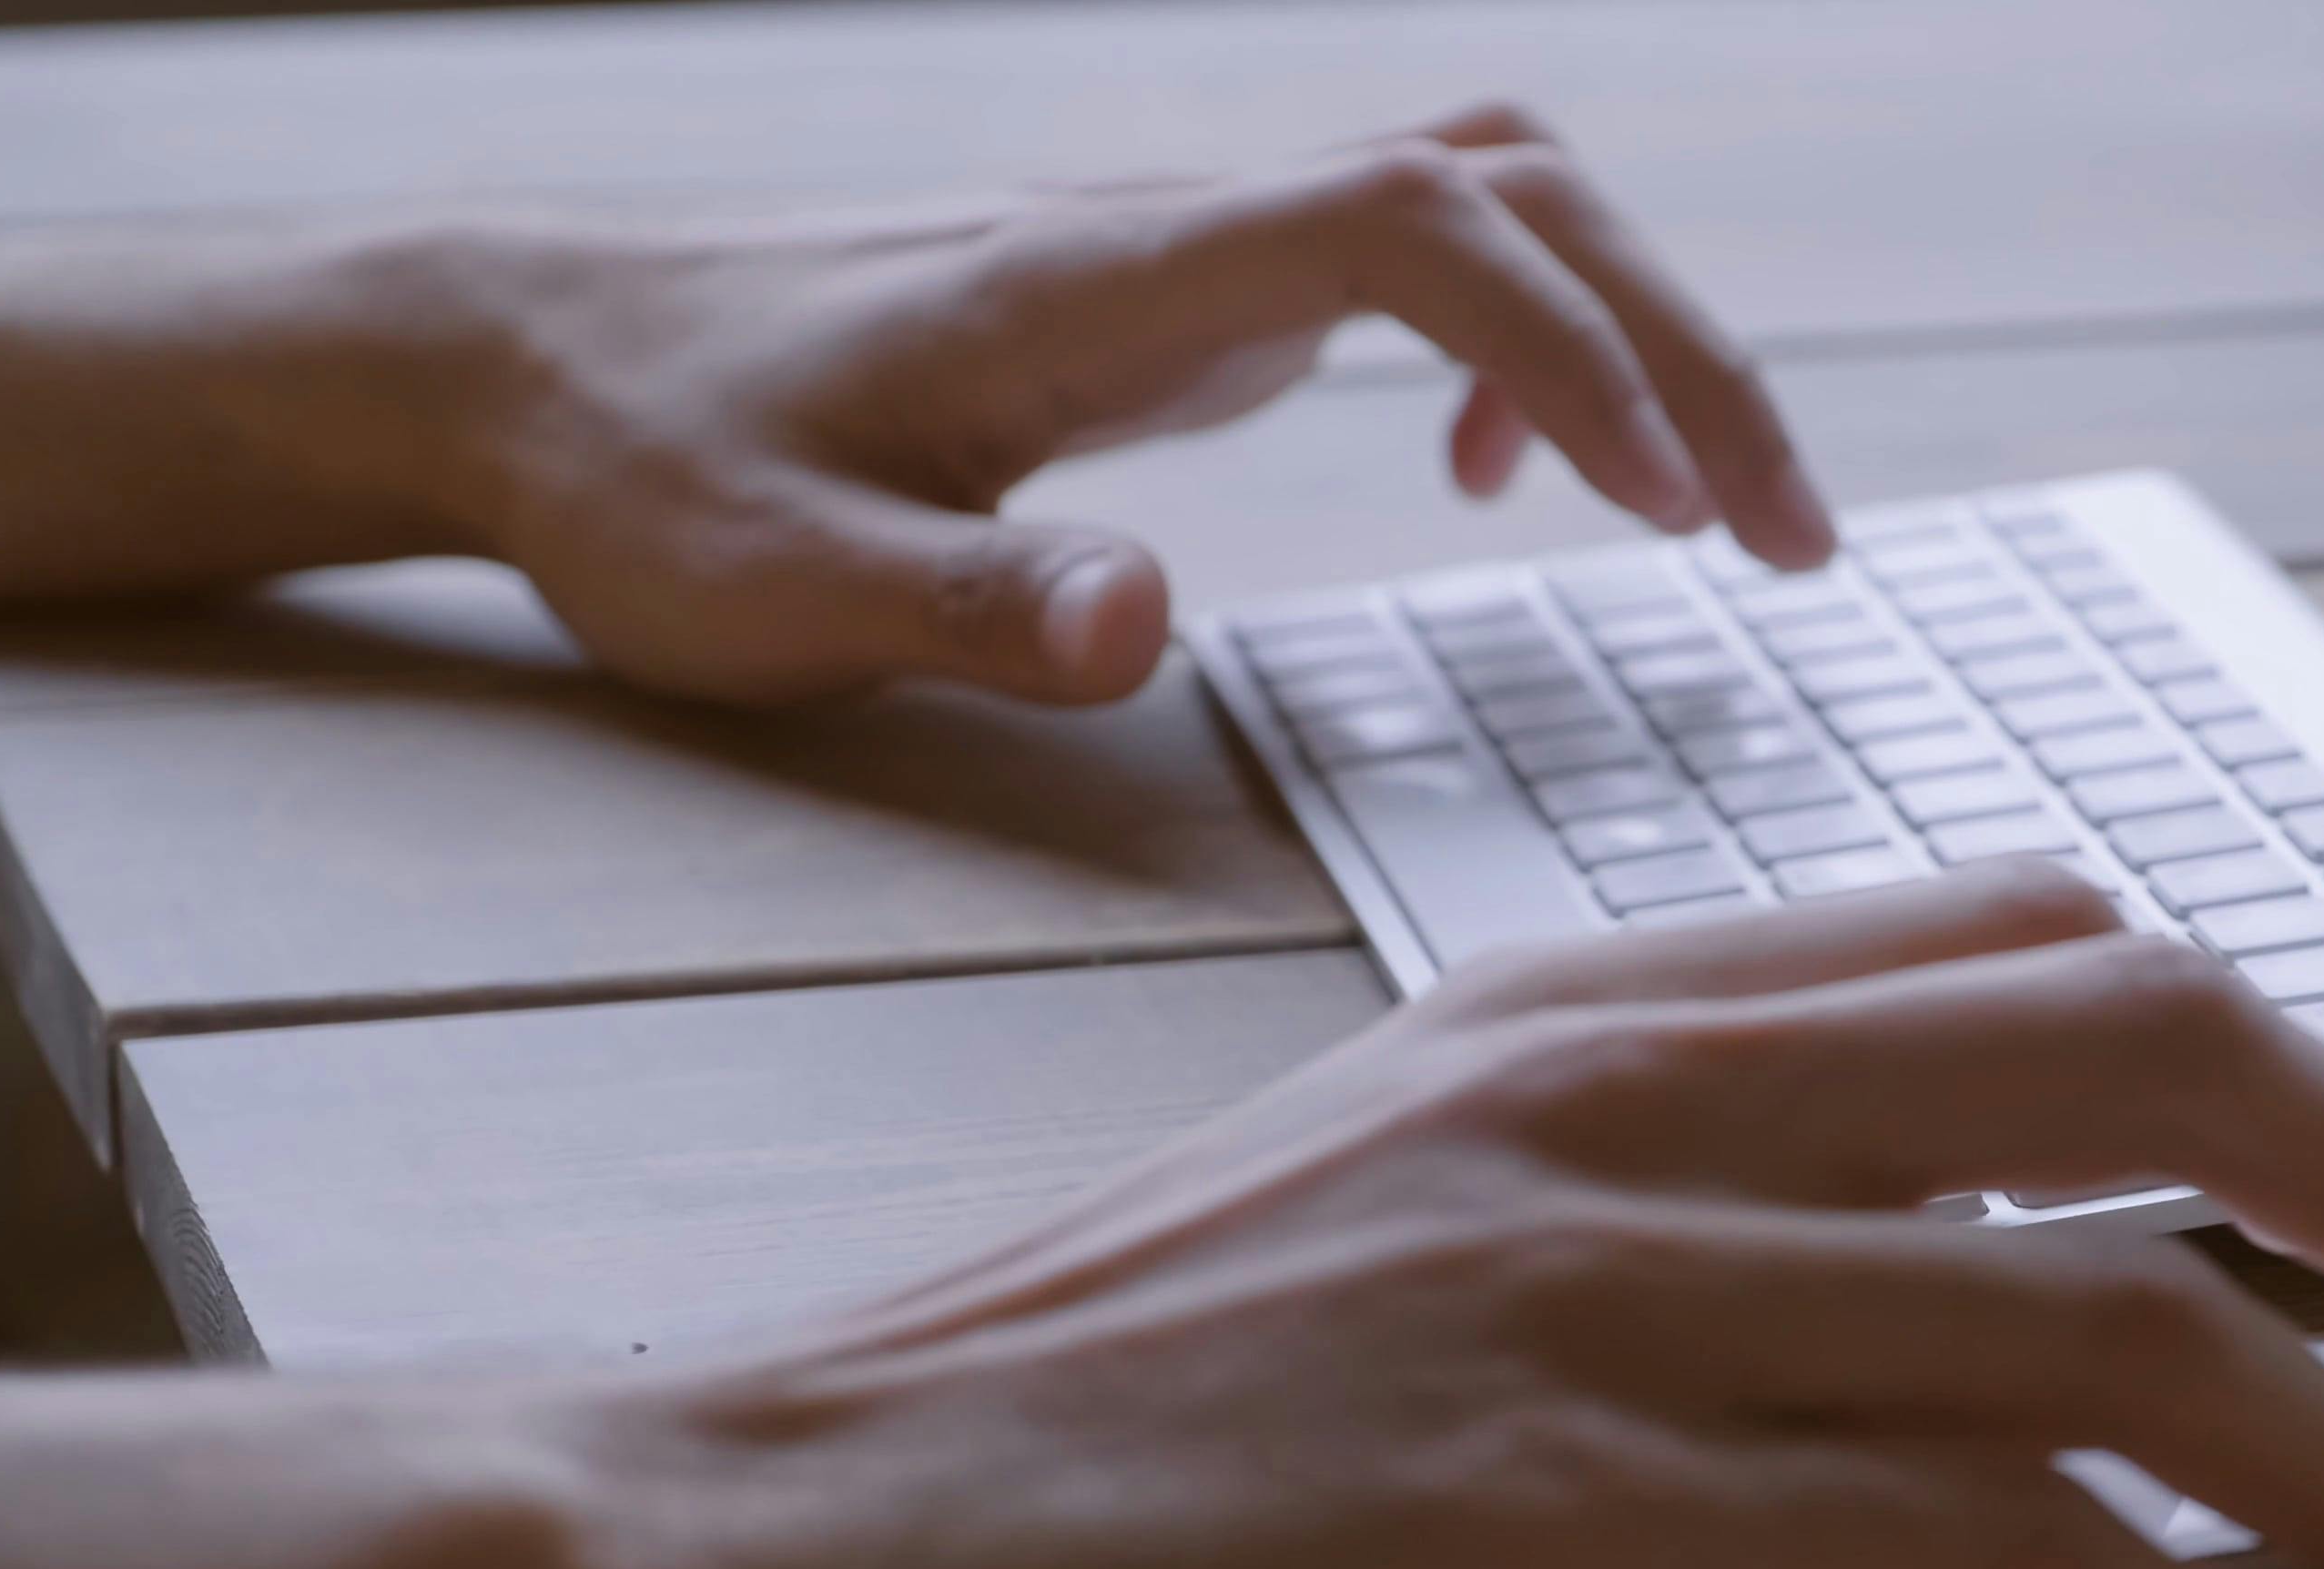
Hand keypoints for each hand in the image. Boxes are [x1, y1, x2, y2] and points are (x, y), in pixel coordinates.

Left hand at [82, 105, 1827, 704]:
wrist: (535, 354)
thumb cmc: (647, 468)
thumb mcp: (776, 582)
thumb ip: (971, 600)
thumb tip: (1159, 626)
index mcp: (1106, 279)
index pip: (1415, 225)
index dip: (1574, 346)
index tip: (1668, 509)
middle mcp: (1174, 227)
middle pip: (1510, 187)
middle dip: (1678, 343)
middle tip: (1788, 534)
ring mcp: (1187, 247)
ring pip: (1488, 201)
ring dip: (1629, 334)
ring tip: (1721, 509)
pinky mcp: (1181, 293)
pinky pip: (1417, 258)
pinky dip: (1522, 354)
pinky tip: (1497, 485)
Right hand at [581, 864, 2323, 1568]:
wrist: (743, 1554)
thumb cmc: (1034, 1432)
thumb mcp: (1346, 1229)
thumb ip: (1591, 1200)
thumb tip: (1837, 1290)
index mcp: (1564, 1014)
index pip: (2012, 939)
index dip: (2251, 1050)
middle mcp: (1617, 1099)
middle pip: (2147, 1053)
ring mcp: (1608, 1288)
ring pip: (2134, 1327)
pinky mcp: (1578, 1508)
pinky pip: (2013, 1552)